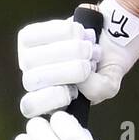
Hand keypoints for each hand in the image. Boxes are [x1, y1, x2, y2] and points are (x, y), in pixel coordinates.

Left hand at [16, 0, 138, 117]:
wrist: (108, 33)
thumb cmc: (106, 62)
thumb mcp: (110, 84)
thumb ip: (98, 90)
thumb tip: (79, 80)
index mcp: (53, 102)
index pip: (31, 107)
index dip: (51, 99)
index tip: (74, 91)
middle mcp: (36, 82)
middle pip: (32, 81)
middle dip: (67, 71)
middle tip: (90, 63)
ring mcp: (28, 59)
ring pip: (33, 59)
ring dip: (68, 50)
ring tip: (88, 47)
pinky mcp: (28, 37)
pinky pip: (37, 35)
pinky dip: (63, 33)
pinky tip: (78, 33)